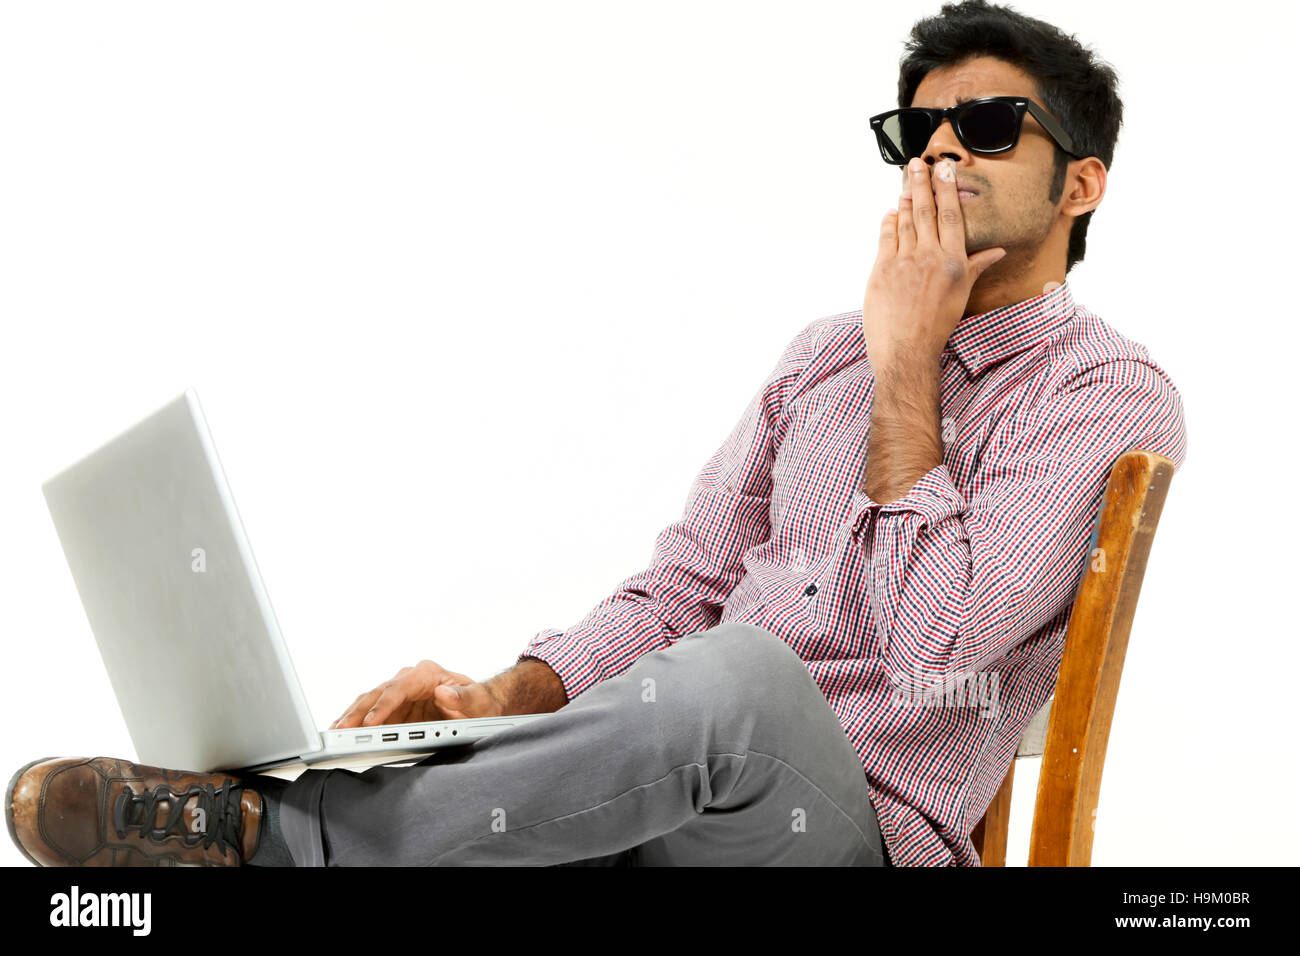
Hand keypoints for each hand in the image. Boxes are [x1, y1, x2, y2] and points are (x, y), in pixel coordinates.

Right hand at [329, 660, 504, 728]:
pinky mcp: (392, 709)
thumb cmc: (478, 702)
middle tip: (341, 731)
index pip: (398, 688)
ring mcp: (398, 694)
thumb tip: (445, 692)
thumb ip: (464, 697)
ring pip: (367, 703)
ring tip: (333, 733)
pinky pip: (368, 714)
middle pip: (377, 694)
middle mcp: (408, 680)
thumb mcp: (478, 701)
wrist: (478, 708)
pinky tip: (341, 734)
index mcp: (426, 673)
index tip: (372, 723)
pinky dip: (354, 723)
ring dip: (350, 718)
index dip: (383, 706)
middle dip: (357, 713)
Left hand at [862, 157, 1005, 368]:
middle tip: (918, 163)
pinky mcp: (882, 271)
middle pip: (926, 212)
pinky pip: (886, 238)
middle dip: (922, 184)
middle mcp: (929, 258)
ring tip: (906, 181)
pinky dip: (889, 222)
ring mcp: (904, 263)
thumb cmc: (935, 326)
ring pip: (905, 222)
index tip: (943, 170)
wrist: (906, 351)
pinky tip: (891, 212)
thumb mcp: (962, 294)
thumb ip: (977, 266)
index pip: (951, 217)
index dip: (946, 190)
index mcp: (953, 262)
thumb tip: (998, 251)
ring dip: (906, 199)